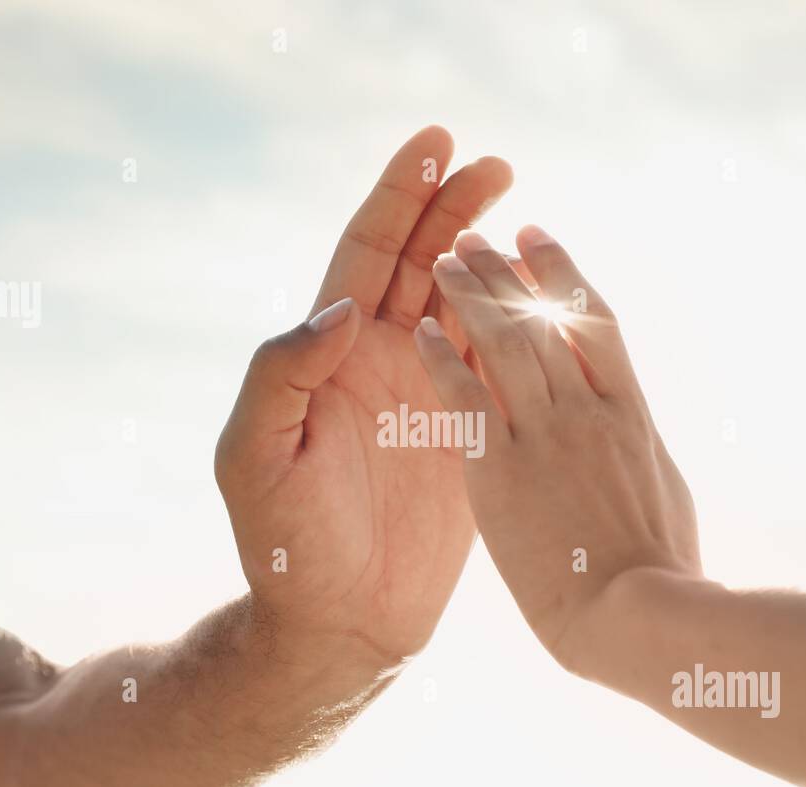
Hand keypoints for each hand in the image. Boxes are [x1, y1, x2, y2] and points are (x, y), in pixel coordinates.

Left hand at [215, 127, 512, 661]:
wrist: (338, 622)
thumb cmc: (284, 545)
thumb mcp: (255, 455)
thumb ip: (282, 374)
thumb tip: (341, 308)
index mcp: (330, 355)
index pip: (368, 253)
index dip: (399, 196)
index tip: (435, 145)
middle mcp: (380, 362)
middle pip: (424, 263)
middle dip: (457, 210)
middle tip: (500, 165)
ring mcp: (428, 397)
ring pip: (469, 308)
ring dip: (497, 262)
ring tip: (530, 224)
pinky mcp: (469, 437)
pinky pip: (502, 368)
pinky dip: (524, 329)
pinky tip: (550, 299)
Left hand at [413, 226, 702, 667]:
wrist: (637, 623)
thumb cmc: (664, 575)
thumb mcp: (669, 494)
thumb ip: (640, 449)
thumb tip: (633, 427)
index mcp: (631, 415)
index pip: (592, 321)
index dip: (561, 274)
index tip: (539, 240)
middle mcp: (587, 411)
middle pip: (538, 317)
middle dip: (504, 269)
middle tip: (480, 233)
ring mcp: (544, 437)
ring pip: (503, 343)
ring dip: (471, 296)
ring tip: (448, 258)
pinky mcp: (501, 471)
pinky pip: (465, 398)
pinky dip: (441, 359)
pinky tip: (419, 332)